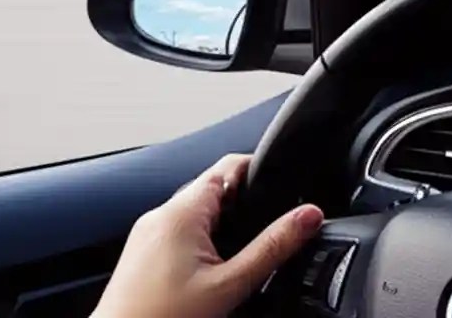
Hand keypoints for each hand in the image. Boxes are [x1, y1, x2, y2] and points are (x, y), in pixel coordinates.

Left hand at [92, 154, 323, 317]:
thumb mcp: (230, 285)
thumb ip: (273, 247)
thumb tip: (309, 215)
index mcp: (181, 213)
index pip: (229, 166)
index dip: (261, 169)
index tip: (286, 183)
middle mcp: (159, 217)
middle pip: (215, 190)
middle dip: (247, 204)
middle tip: (274, 228)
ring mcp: (147, 236)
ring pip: (198, 213)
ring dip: (226, 225)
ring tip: (246, 254)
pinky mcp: (142, 256)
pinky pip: (181, 233)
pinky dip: (205, 242)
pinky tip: (216, 271)